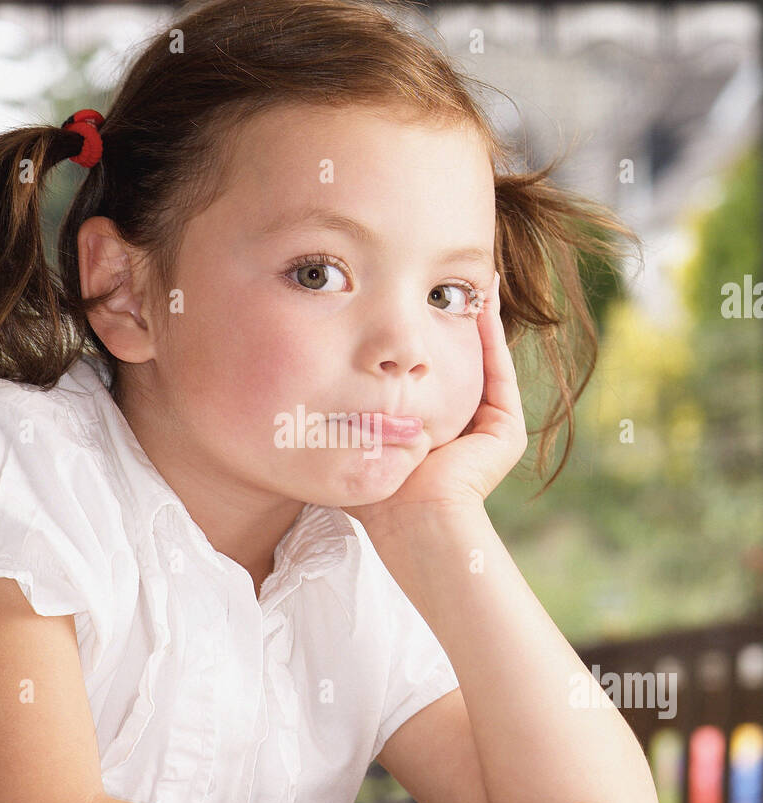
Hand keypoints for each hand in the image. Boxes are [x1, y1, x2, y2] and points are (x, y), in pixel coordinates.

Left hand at [343, 272, 528, 528]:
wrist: (412, 524)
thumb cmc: (374, 497)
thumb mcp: (355, 444)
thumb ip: (341, 418)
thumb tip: (296, 388)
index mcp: (429, 434)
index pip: (425, 378)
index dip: (417, 341)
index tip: (404, 301)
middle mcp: (462, 430)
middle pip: (457, 364)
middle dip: (447, 324)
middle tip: (437, 281)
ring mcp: (488, 430)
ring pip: (482, 361)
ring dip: (477, 320)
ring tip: (471, 278)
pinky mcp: (505, 431)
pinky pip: (498, 373)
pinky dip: (491, 337)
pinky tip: (481, 303)